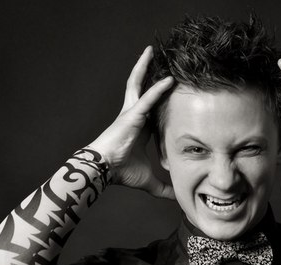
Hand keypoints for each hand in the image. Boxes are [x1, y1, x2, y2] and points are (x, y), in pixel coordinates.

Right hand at [88, 46, 174, 198]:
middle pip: (142, 88)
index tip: (173, 90)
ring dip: (148, 68)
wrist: (103, 170)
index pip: (154, 108)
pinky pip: (148, 98)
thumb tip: (177, 198)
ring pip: (141, 85)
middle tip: (156, 57)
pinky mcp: (132, 115)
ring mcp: (132, 113)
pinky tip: (170, 79)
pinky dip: (159, 88)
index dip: (162, 98)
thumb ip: (164, 187)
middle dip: (148, 72)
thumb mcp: (150, 180)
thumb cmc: (121, 172)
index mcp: (139, 128)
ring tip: (154, 51)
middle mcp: (134, 115)